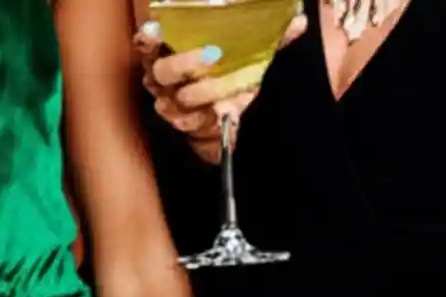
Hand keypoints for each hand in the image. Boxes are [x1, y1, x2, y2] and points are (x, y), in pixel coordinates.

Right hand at [135, 13, 307, 163]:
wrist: (222, 113)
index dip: (148, 37)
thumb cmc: (223, 72)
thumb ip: (265, 37)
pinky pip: (197, 120)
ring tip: (232, 86)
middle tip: (213, 54)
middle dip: (186, 62)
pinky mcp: (185, 124)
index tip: (155, 30)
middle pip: (163, 71)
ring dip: (209, 90)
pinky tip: (230, 107)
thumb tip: (298, 23)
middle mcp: (161, 78)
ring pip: (182, 98)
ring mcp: (171, 103)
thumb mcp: (240, 52)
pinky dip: (216, 113)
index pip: (146, 42)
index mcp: (165, 51)